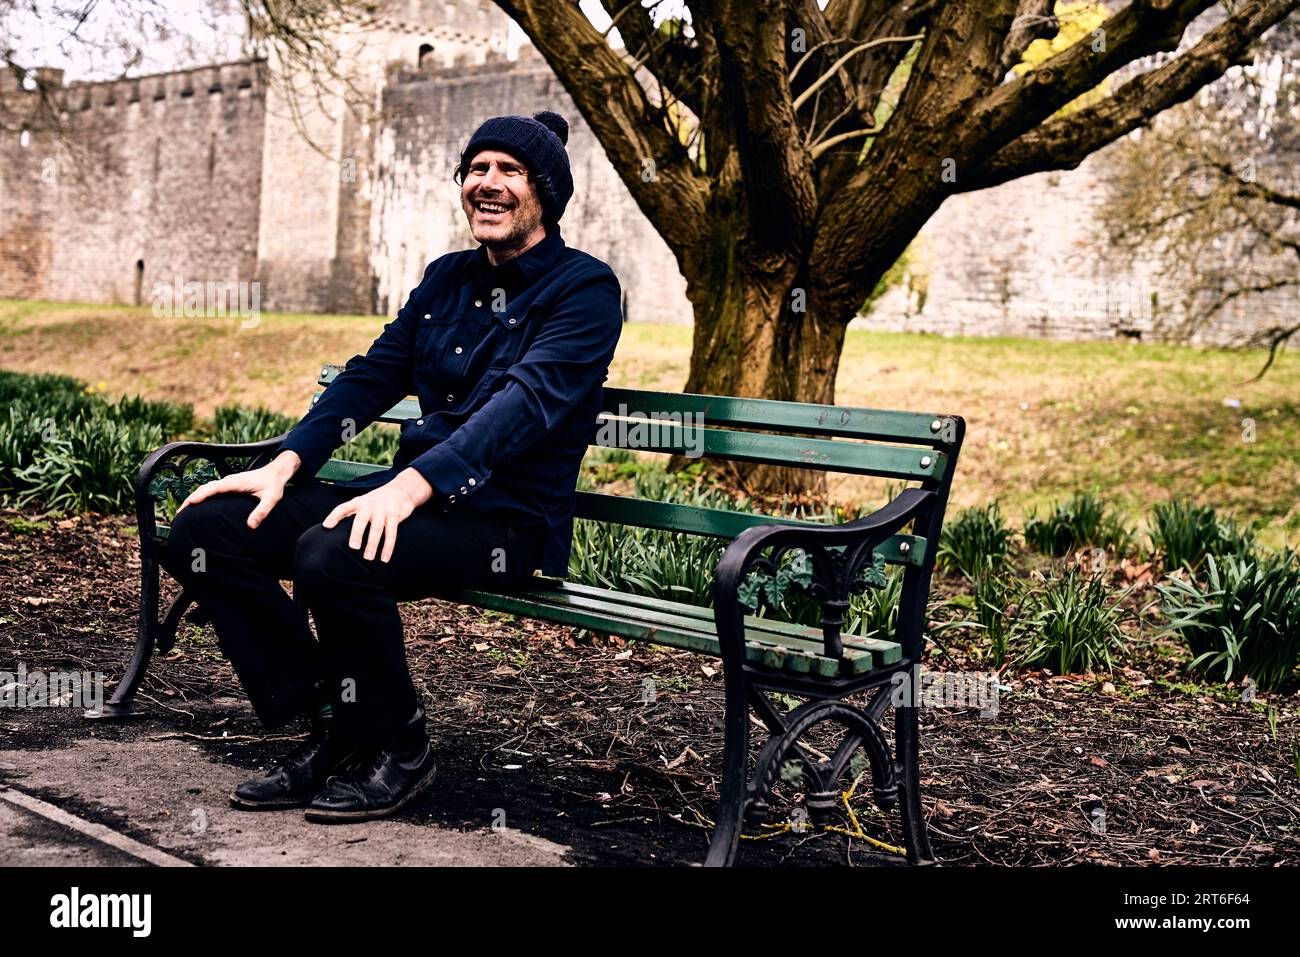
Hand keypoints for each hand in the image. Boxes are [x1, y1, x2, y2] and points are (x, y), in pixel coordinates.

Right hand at [176, 451, 299, 528]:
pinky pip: (211, 490)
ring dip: (194, 497)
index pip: (214, 488)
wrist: (276, 472)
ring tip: (182, 511)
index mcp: (236, 483)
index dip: (201, 495)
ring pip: (206, 489)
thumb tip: (251, 526)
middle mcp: (229, 481)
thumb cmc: (274, 484)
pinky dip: (201, 496)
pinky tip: (196, 505)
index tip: (189, 503)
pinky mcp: (228, 485)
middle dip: (191, 499)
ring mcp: (227, 482)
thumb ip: (262, 511)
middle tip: (179, 513)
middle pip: (205, 488)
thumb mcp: (271, 499)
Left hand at [321, 469, 432, 562]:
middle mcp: (369, 505)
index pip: (343, 508)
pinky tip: (385, 558)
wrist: (402, 489)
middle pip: (361, 520)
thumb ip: (351, 512)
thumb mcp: (363, 501)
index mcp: (358, 502)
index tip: (326, 526)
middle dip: (357, 533)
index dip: (334, 516)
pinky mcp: (395, 515)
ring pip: (377, 528)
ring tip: (368, 558)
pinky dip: (388, 547)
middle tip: (353, 547)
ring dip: (373, 544)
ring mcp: (383, 510)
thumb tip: (332, 528)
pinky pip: (392, 533)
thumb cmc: (378, 500)